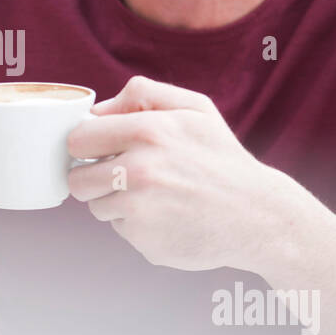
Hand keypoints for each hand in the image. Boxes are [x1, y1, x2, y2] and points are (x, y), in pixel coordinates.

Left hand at [67, 74, 285, 272]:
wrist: (257, 214)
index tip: (100, 151)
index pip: (78, 139)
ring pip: (97, 207)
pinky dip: (137, 225)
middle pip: (78, 180)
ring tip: (156, 196)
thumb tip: (96, 110)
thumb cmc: (221, 158)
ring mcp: (140, 209)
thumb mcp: (195, 108)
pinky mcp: (144, 240)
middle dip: (95, 178)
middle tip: (126, 177)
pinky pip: (120, 230)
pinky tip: (166, 217)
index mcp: (148, 131)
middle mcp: (139, 170)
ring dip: (117, 203)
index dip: (87, 146)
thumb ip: (143, 94)